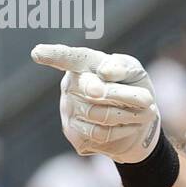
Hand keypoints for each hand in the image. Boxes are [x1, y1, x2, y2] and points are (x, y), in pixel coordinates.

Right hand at [31, 43, 160, 163]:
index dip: (54, 55)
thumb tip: (104, 72)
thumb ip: (122, 66)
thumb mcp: (135, 73)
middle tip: (148, 99)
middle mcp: (71, 85)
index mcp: (84, 65)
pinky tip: (130, 126)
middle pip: (94, 89)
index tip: (38, 53)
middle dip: (125, 95)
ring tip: (146, 112)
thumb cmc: (134, 89)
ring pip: (100, 114)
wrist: (139, 125)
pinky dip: (123, 130)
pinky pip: (101, 133)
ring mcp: (68, 109)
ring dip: (130, 114)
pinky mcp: (73, 133)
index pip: (69, 58)